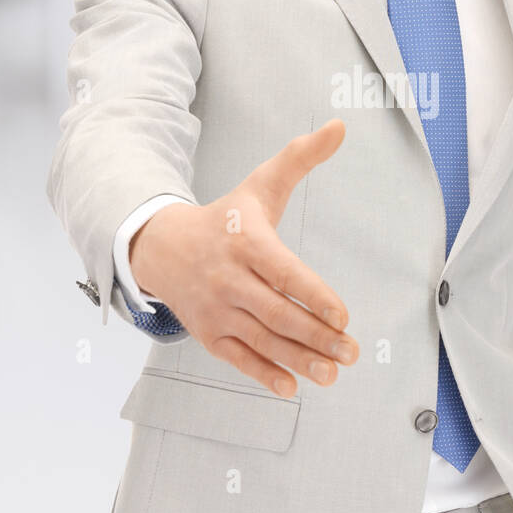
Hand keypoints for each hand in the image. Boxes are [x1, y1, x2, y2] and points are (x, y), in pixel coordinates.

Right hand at [129, 118, 357, 396]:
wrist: (161, 246)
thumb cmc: (226, 218)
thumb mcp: (260, 185)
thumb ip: (300, 158)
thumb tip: (339, 125)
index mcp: (246, 242)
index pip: (283, 273)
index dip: (313, 295)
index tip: (343, 316)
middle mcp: (230, 279)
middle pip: (277, 313)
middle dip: (316, 336)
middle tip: (351, 352)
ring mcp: (217, 310)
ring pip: (262, 341)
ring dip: (299, 360)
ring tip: (332, 373)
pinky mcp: (209, 334)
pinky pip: (238, 359)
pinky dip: (264, 374)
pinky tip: (292, 386)